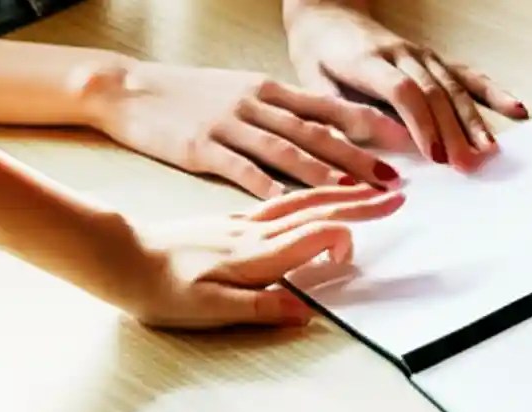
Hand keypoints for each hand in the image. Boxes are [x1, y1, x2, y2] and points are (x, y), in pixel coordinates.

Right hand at [82, 61, 412, 198]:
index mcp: (268, 90)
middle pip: (316, 132)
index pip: (328, 107)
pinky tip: (292, 203)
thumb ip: (280, 110)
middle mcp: (255, 104)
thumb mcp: (240, 91)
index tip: (402, 141)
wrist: (129, 88)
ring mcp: (229, 125)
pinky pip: (241, 169)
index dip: (367, 124)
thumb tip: (323, 128)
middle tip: (392, 180)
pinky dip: (268, 186)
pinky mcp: (201, 147)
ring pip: (285, 150)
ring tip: (354, 194)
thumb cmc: (188, 95)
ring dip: (323, 173)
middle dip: (358, 157)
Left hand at [122, 185, 403, 327]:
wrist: (116, 255)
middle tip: (398, 196)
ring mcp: (244, 221)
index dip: (346, 235)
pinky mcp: (232, 218)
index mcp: (254, 253)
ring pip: (303, 199)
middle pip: (318, 210)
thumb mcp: (206, 309)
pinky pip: (283, 199)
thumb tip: (305, 312)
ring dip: (341, 193)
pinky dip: (311, 193)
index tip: (362, 246)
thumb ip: (259, 308)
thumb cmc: (158, 288)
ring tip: (371, 187)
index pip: (315, 235)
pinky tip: (319, 193)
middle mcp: (254, 231)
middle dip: (361, 203)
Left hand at [284, 3, 527, 171]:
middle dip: (452, 132)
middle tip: (467, 166)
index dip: (420, 124)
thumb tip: (378, 145)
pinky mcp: (434, 59)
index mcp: (367, 60)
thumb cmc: (317, 54)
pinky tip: (516, 109)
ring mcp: (421, 54)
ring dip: (473, 121)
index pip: (402, 91)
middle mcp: (401, 54)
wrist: (326, 13)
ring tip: (490, 152)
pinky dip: (492, 92)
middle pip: (434, 92)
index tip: (433, 157)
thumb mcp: (314, 83)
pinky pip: (466, 75)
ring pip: (453, 87)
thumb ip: (343, 112)